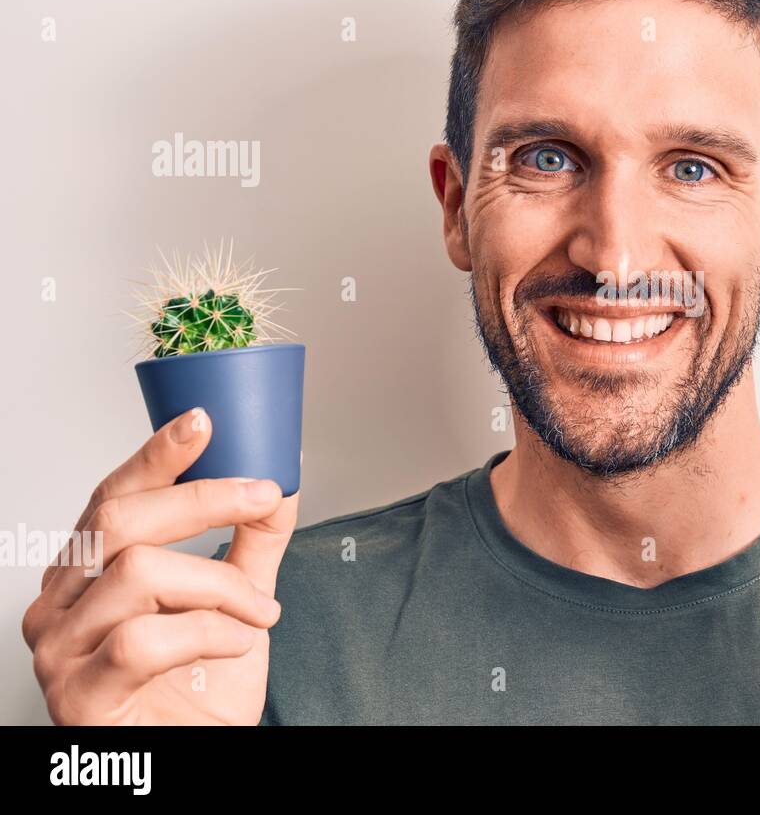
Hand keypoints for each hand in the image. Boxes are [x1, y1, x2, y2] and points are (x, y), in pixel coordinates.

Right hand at [22, 409, 296, 724]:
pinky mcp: (78, 696)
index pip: (112, 497)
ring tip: (259, 611)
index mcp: (87, 573)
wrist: (196, 759)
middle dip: (205, 499)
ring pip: (139, 574)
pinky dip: (209, 632)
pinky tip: (237, 642)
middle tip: (265, 497)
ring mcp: (60, 651)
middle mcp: (60, 605)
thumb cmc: (200, 689)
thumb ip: (252, 545)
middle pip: (120, 522)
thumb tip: (280, 485)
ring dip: (221, 585)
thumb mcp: (236, 602)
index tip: (201, 420)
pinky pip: (144, 639)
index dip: (156, 456)